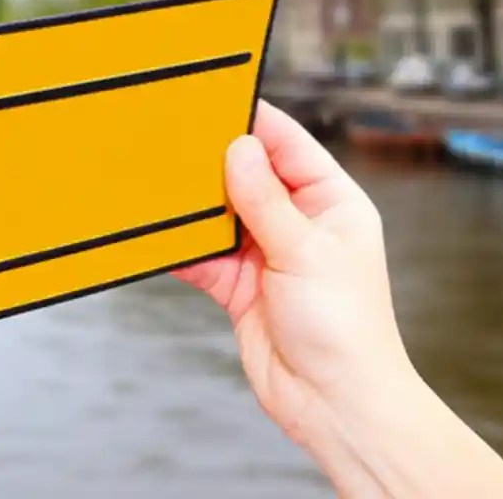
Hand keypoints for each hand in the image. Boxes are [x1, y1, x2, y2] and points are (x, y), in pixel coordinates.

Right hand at [175, 102, 502, 497]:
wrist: (335, 405)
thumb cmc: (346, 329)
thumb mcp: (306, 251)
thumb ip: (266, 200)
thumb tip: (238, 148)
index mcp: (332, 202)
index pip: (289, 144)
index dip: (254, 120)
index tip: (215, 96)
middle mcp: (299, 222)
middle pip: (249, 176)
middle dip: (214, 161)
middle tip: (172, 137)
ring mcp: (268, 254)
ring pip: (221, 214)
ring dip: (194, 205)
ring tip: (157, 180)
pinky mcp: (240, 287)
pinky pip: (203, 256)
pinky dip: (181, 246)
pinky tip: (156, 233)